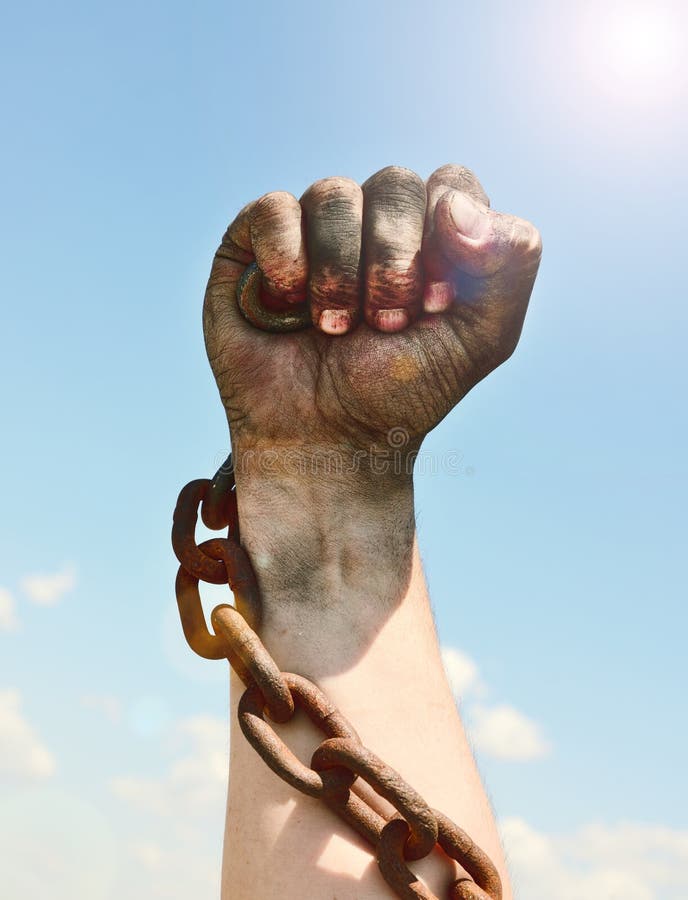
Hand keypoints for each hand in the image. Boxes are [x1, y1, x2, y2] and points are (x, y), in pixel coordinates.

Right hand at [203, 164, 540, 461]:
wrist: (326, 441)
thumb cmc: (400, 393)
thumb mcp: (481, 339)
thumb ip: (508, 264)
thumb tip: (454, 205)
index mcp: (433, 238)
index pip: (452, 184)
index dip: (448, 238)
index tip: (438, 305)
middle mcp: (373, 225)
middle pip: (395, 185)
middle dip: (394, 263)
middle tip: (385, 324)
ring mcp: (314, 231)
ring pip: (333, 195)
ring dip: (338, 273)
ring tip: (333, 328)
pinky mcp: (255, 245)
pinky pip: (273, 210)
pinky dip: (285, 258)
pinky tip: (288, 303)